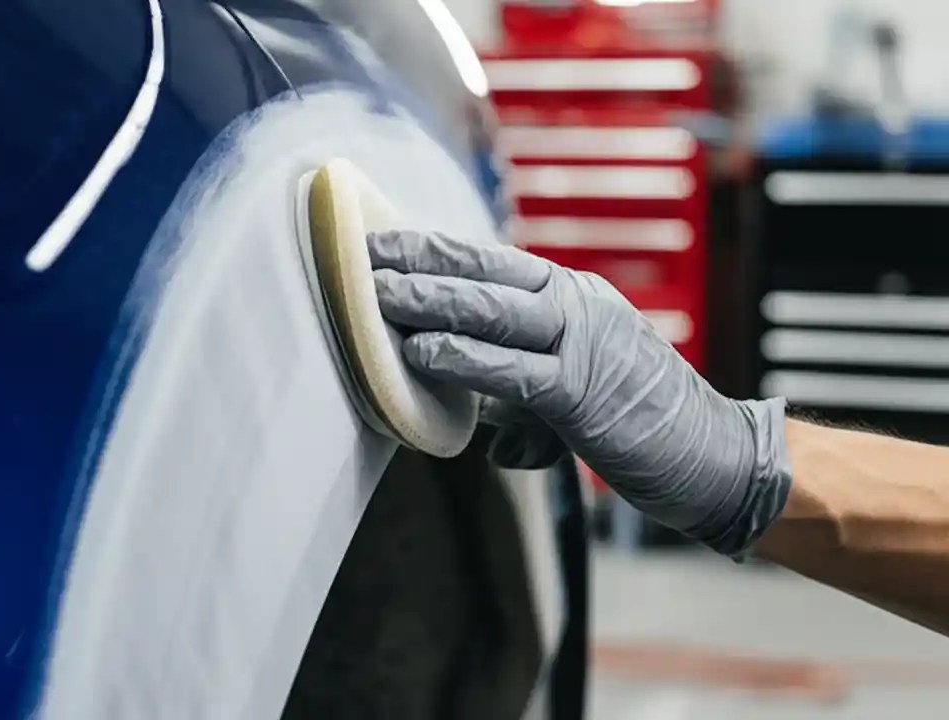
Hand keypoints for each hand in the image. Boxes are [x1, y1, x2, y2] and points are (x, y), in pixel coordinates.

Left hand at [368, 230, 791, 555]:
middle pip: (483, 269)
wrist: (716, 456)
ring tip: (374, 293)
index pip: (492, 260)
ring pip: (490, 308)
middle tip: (361, 250)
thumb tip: (475, 415)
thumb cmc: (640, 422)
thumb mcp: (574, 386)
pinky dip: (461, 358)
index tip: (384, 239)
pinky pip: (509, 369)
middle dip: (418, 258)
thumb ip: (522, 387)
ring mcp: (582, 343)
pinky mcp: (581, 392)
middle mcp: (575, 304)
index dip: (436, 247)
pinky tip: (420, 353)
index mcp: (572, 295)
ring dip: (427, 298)